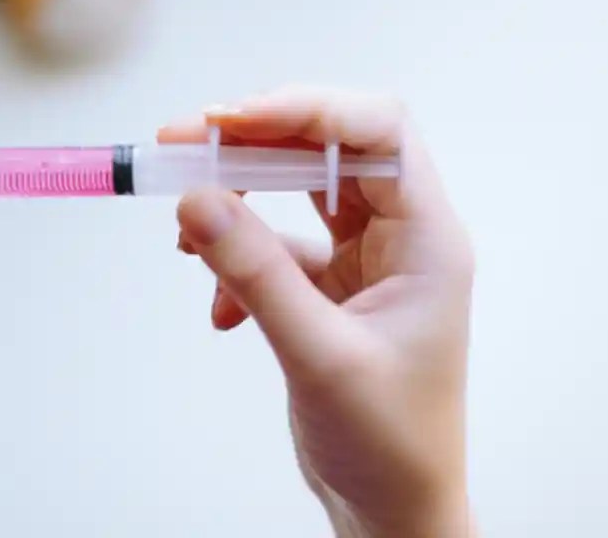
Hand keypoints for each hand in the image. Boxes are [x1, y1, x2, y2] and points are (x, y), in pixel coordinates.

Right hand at [163, 87, 475, 537]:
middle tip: (180, 146)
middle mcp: (400, 235)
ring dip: (238, 200)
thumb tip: (196, 199)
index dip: (304, 109)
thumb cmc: (388, 441)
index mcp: (427, 238)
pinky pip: (274, 248)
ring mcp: (364, 260)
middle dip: (253, 144)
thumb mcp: (319, 355)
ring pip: (295, 193)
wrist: (392, 509)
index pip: (375, 131)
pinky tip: (220, 311)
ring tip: (185, 228)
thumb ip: (256, 274)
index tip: (227, 120)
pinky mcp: (330, 289)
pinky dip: (237, 263)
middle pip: (326, 148)